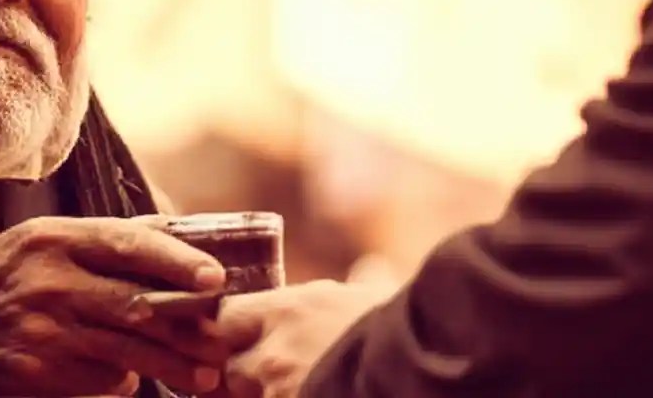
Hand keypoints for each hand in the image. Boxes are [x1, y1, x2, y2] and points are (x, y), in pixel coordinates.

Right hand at [0, 215, 228, 396]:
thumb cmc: (10, 284)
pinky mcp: (38, 369)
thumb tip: (177, 232)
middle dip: (188, 327)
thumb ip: (102, 242)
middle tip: (223, 342)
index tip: (215, 279)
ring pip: (127, 349)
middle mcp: (49, 278)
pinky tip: (141, 382)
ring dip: (173, 365)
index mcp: (55, 237)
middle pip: (137, 303)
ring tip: (206, 376)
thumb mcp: (44, 247)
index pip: (129, 244)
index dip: (177, 262)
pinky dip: (124, 380)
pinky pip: (100, 377)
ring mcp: (43, 327)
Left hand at [216, 280, 389, 397]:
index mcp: (288, 310)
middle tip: (278, 374)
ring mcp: (279, 390)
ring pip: (253, 396)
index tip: (251, 336)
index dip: (237, 329)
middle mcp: (275, 351)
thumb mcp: (377, 297)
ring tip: (307, 385)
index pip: (229, 315)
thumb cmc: (404, 331)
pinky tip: (318, 395)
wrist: (423, 366)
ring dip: (268, 394)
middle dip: (249, 374)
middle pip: (234, 365)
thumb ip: (362, 282)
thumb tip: (373, 268)